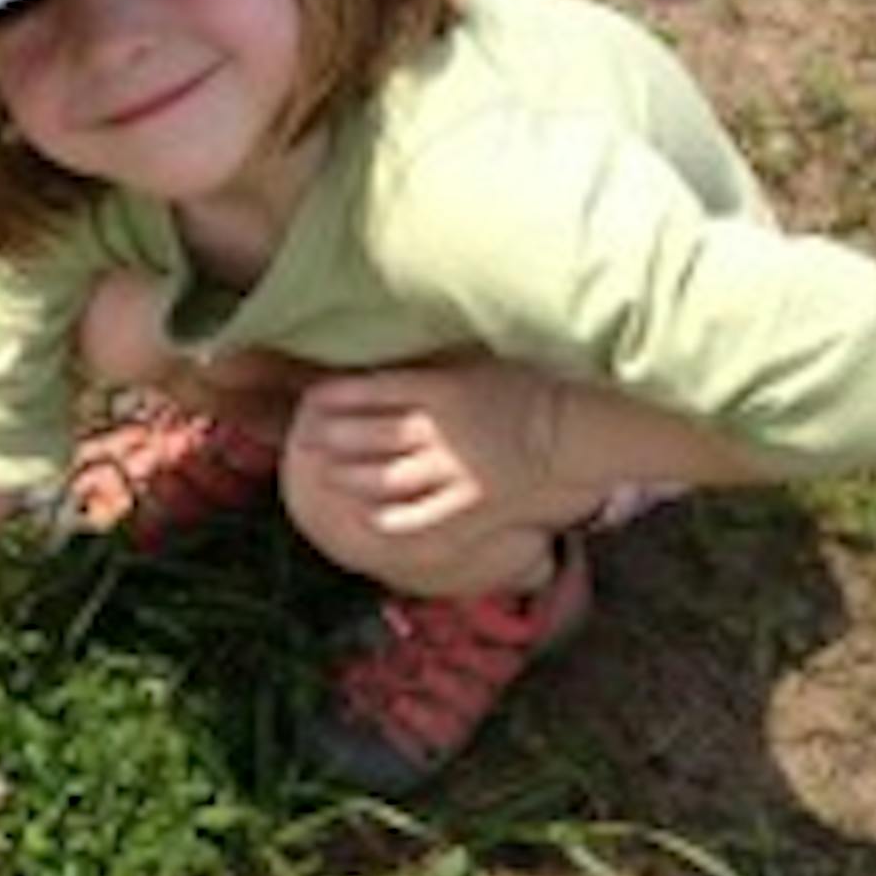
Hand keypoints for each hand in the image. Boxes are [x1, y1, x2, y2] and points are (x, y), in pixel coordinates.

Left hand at [293, 361, 594, 536]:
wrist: (571, 428)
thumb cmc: (518, 388)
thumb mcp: (470, 363)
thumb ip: (426, 366)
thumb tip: (379, 357)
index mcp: (439, 388)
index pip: (368, 390)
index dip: (331, 397)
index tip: (310, 401)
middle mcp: (439, 429)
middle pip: (367, 434)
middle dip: (330, 437)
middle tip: (305, 439)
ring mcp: (453, 469)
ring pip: (383, 476)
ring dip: (348, 477)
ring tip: (325, 474)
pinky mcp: (468, 503)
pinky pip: (417, 516)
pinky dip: (387, 517)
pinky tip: (366, 515)